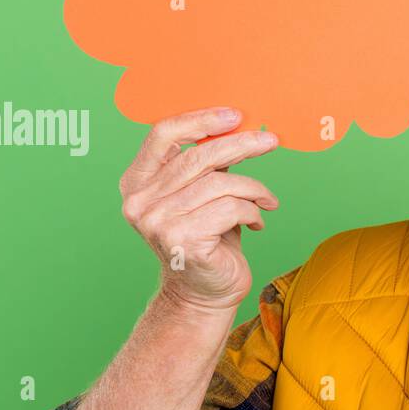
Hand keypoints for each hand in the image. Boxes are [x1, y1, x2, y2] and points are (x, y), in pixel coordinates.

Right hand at [119, 107, 279, 312]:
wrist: (204, 294)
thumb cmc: (207, 240)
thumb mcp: (203, 195)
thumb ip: (207, 165)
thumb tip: (238, 126)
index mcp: (137, 183)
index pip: (163, 135)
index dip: (200, 119)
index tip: (235, 115)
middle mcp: (140, 202)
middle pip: (198, 157)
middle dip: (241, 144)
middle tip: (270, 141)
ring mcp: (158, 223)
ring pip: (220, 183)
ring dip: (252, 189)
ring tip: (265, 200)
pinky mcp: (183, 241)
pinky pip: (231, 209)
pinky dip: (253, 212)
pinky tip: (257, 222)